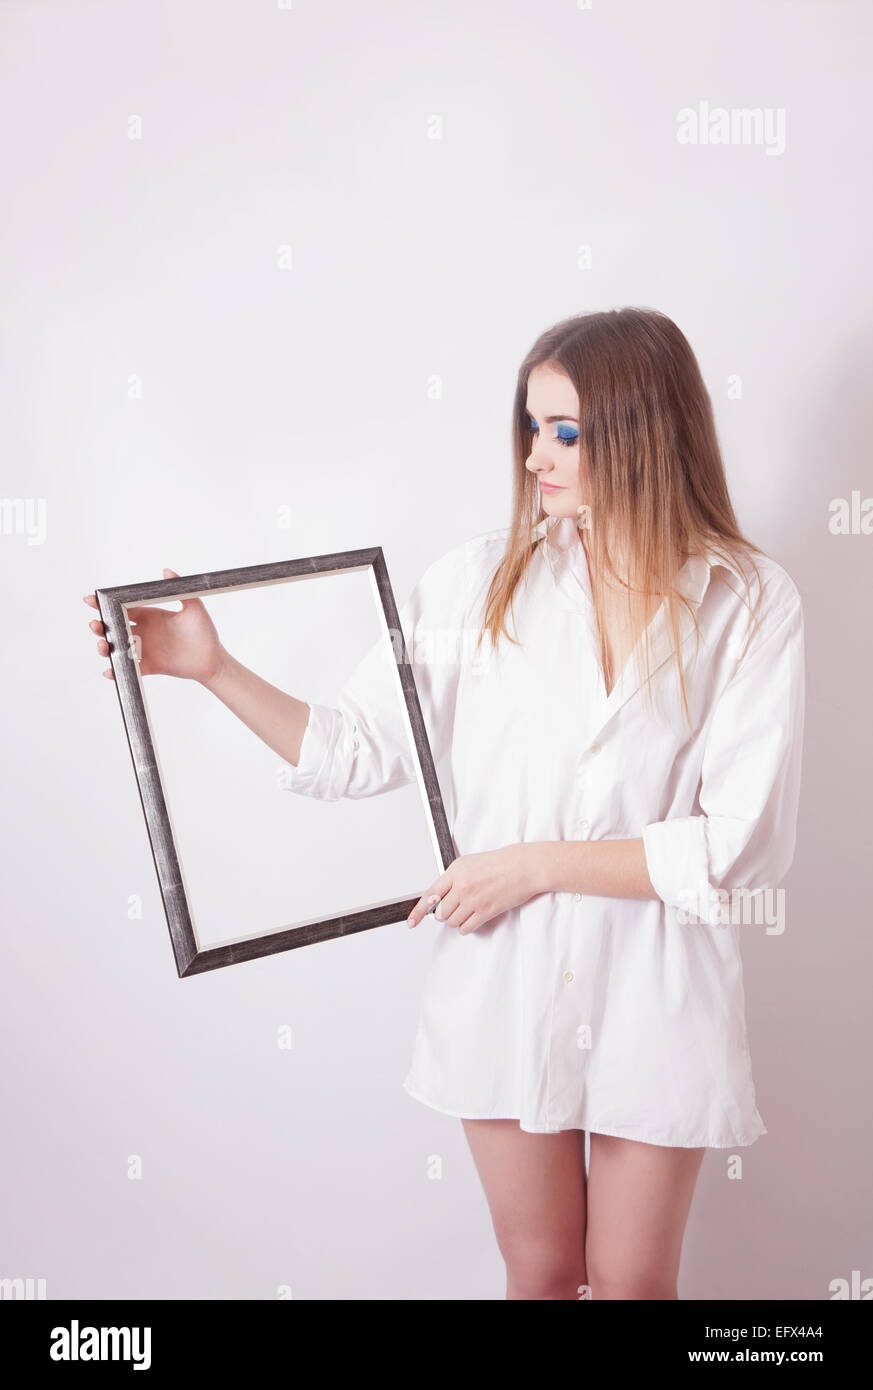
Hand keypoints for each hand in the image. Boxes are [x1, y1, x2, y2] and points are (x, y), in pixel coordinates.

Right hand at [83, 568, 225, 683]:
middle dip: (100, 626)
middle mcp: (142, 632)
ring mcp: (144, 650)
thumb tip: (167, 571)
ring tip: (103, 646)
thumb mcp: (194, 608)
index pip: (122, 607)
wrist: (213, 658)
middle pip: (114, 628)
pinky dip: (116, 671)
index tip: (90, 599)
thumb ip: (180, 590)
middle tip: (95, 624)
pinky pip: (129, 670)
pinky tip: (109, 671)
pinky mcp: (148, 667)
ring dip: (105, 648)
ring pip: (117, 648)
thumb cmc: (204, 631)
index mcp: (149, 615)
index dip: (104, 604)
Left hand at [406, 844, 541, 934]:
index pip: (430, 895)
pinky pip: (466, 928)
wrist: (523, 867)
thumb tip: (439, 897)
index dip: (418, 912)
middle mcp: (461, 885)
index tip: (411, 922)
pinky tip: (474, 918)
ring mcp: (473, 899)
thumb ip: (453, 879)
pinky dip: (467, 927)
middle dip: (445, 914)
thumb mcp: (470, 863)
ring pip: (452, 922)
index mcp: (455, 871)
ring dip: (457, 920)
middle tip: (456, 907)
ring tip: (469, 909)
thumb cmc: (500, 863)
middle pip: (440, 913)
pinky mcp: (485, 911)